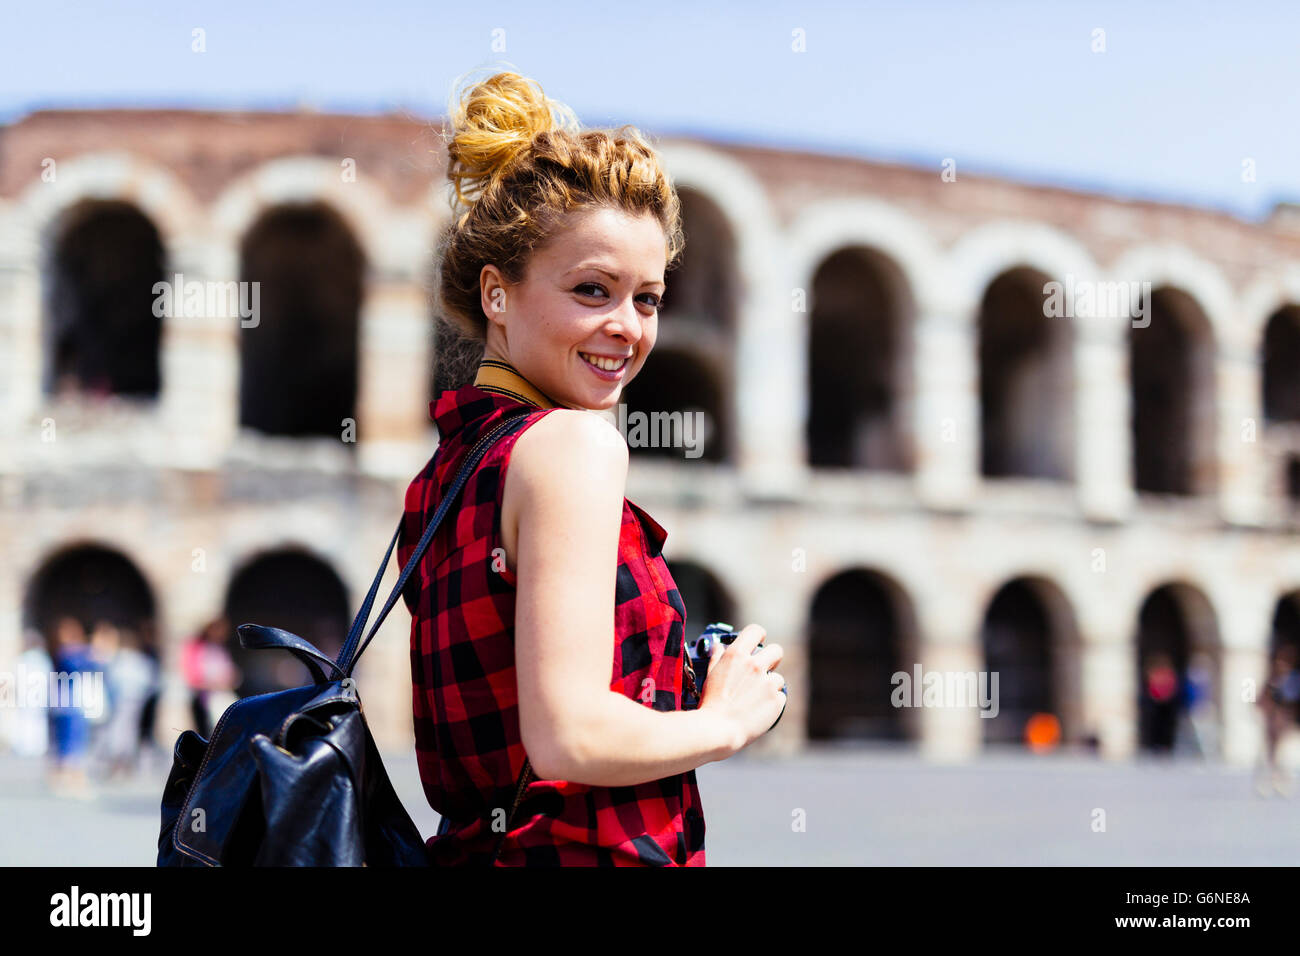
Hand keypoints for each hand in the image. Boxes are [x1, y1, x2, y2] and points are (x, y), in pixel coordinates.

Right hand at [697, 623, 784, 752]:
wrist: (718, 729)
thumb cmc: (710, 703)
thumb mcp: (710, 675)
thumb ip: (717, 657)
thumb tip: (717, 646)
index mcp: (737, 655)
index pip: (756, 631)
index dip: (759, 636)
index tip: (758, 643)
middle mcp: (755, 665)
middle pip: (777, 650)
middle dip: (772, 659)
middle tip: (764, 670)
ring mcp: (768, 683)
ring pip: (778, 678)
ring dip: (770, 686)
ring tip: (754, 700)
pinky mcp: (777, 700)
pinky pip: (780, 697)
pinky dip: (772, 703)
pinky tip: (759, 710)